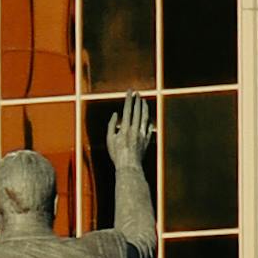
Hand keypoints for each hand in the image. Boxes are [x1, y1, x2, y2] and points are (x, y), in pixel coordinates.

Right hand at [104, 96, 157, 211]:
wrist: (129, 166)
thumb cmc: (117, 154)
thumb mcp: (109, 139)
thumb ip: (111, 125)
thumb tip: (115, 114)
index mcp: (125, 128)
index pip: (128, 109)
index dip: (129, 99)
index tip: (130, 92)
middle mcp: (134, 129)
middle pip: (137, 111)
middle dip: (137, 100)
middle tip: (137, 93)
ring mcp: (142, 134)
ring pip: (145, 117)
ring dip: (144, 108)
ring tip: (144, 101)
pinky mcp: (146, 140)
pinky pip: (149, 127)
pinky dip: (148, 120)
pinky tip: (148, 116)